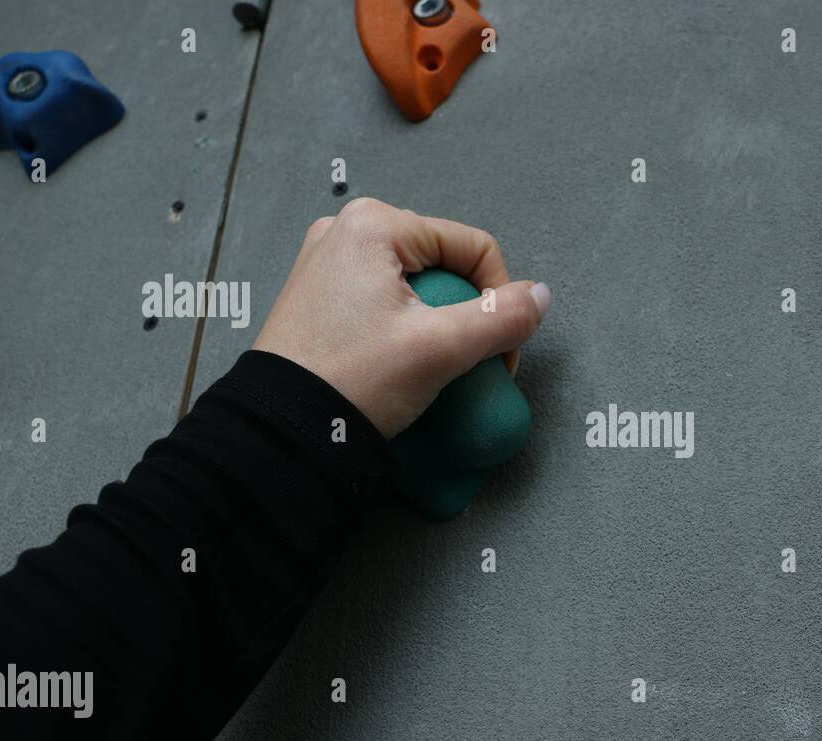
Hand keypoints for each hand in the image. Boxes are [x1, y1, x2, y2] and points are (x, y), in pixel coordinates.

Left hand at [252, 197, 550, 437]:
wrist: (280, 434)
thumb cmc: (352, 382)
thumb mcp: (441, 349)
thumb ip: (502, 318)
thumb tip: (541, 296)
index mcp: (374, 224)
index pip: (473, 248)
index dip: (500, 300)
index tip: (499, 356)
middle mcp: (346, 231)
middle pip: (446, 266)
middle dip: (467, 315)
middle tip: (465, 366)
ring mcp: (328, 264)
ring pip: (418, 288)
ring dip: (439, 326)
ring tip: (431, 369)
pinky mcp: (320, 298)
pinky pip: (385, 304)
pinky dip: (406, 331)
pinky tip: (400, 366)